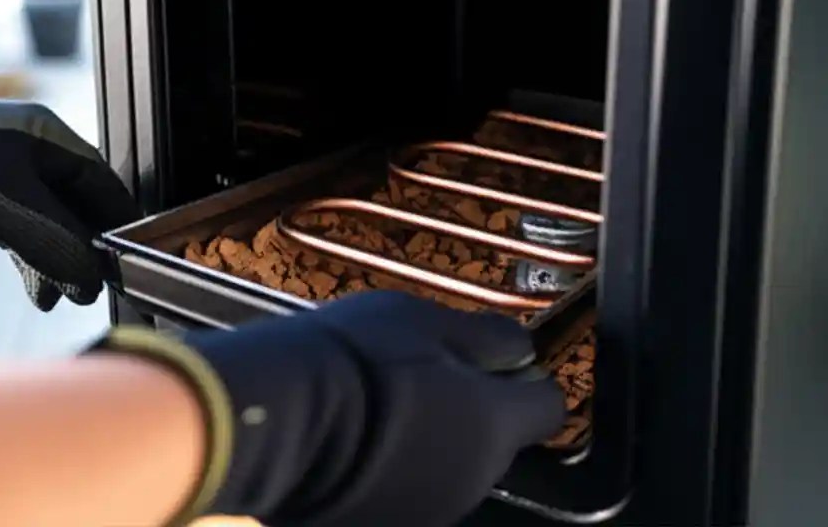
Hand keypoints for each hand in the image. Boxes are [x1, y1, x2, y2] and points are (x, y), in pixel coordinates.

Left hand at [0, 64, 140, 308]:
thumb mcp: (11, 206)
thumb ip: (57, 243)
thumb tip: (92, 282)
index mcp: (46, 136)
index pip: (101, 182)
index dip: (119, 222)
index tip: (132, 259)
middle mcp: (30, 151)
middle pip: (75, 206)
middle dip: (84, 251)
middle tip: (93, 290)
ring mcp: (2, 174)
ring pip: (47, 224)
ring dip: (56, 262)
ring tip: (61, 299)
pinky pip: (19, 232)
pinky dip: (30, 261)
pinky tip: (37, 292)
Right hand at [105, 291, 565, 525]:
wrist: (280, 412)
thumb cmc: (354, 357)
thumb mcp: (423, 320)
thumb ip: (483, 337)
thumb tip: (518, 347)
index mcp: (495, 421)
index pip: (547, 406)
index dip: (524, 382)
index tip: (495, 364)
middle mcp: (475, 476)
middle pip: (496, 441)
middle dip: (472, 413)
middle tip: (423, 379)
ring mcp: (430, 508)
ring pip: (451, 469)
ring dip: (431, 444)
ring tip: (380, 411)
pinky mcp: (386, 523)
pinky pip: (407, 493)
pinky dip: (393, 472)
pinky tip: (357, 444)